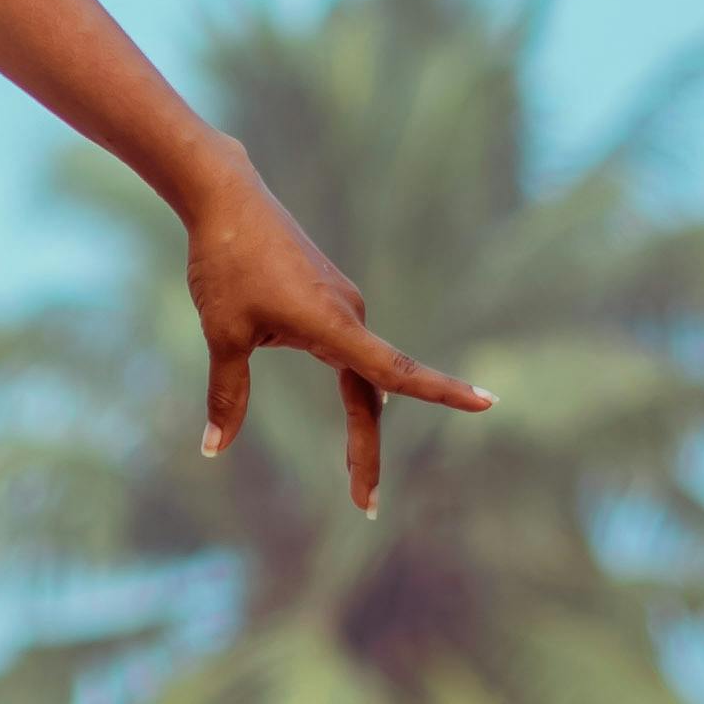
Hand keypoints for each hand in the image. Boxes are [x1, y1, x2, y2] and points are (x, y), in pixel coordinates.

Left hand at [183, 157, 487, 514]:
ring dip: (362, 422)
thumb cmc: (225, 264)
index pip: (395, 371)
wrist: (227, 199)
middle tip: (365, 504)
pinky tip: (361, 407)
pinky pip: (351, 352)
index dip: (441, 392)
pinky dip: (354, 386)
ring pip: (362, 374)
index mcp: (333, 324)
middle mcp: (349, 315)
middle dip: (367, 450)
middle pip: (373, 394)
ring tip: (357, 476)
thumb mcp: (222, 333)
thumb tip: (214, 447)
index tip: (489, 404)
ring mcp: (344, 305)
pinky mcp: (331, 297)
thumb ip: (226, 393)